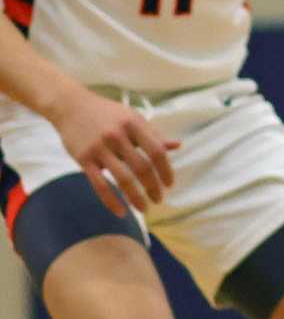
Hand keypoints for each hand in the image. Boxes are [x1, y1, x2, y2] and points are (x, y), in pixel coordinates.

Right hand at [48, 88, 178, 218]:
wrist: (71, 106)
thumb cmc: (107, 113)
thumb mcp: (132, 118)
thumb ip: (153, 134)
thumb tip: (177, 145)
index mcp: (134, 124)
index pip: (157, 151)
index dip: (166, 170)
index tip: (169, 184)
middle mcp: (118, 136)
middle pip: (142, 167)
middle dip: (153, 187)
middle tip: (159, 199)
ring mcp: (100, 148)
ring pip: (123, 178)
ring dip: (135, 197)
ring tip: (144, 208)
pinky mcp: (83, 159)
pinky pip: (100, 185)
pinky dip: (111, 201)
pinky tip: (121, 212)